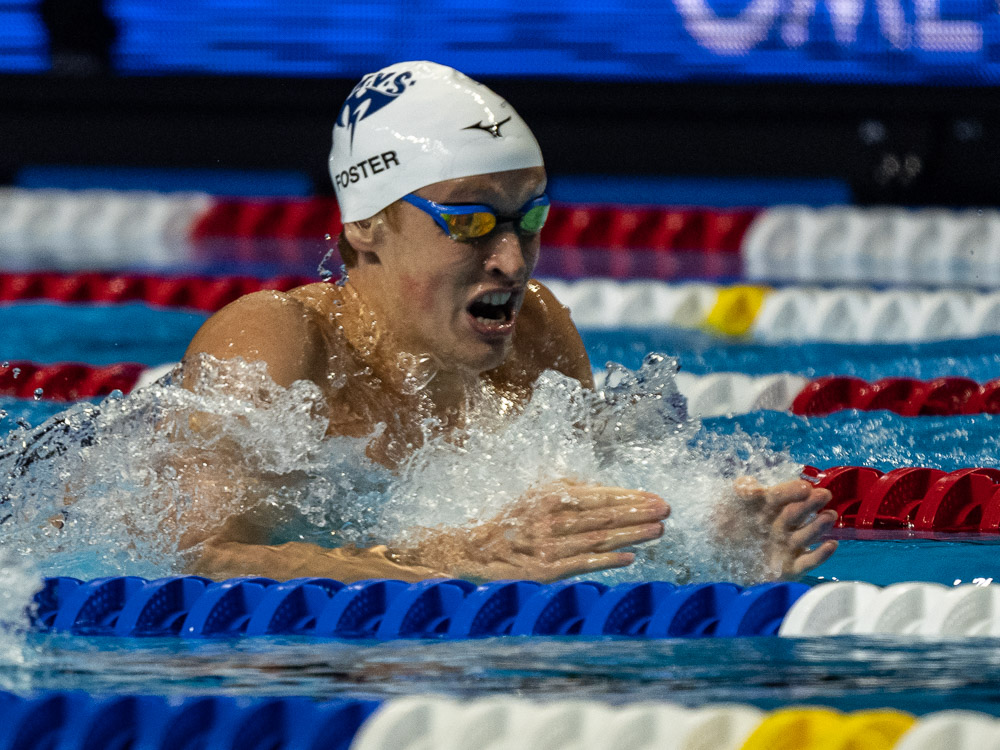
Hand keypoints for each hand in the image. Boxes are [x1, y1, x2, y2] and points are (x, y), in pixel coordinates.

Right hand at [407, 480, 669, 582]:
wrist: (478, 550)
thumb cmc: (515, 519)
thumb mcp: (539, 493)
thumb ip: (571, 488)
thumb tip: (609, 490)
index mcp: (550, 496)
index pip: (599, 496)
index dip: (629, 497)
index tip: (655, 498)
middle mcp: (550, 520)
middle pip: (603, 517)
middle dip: (637, 513)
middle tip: (665, 511)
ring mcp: (549, 547)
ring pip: (598, 539)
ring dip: (631, 535)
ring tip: (657, 530)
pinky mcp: (546, 571)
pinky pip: (583, 564)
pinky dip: (608, 561)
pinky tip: (630, 558)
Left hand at [720, 478, 837, 580]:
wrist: (720, 562)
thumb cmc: (723, 528)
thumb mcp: (722, 506)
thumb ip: (740, 493)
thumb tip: (754, 488)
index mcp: (766, 507)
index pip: (780, 495)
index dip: (791, 491)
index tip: (804, 487)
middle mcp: (780, 524)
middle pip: (797, 512)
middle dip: (811, 503)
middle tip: (824, 495)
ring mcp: (787, 545)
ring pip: (806, 534)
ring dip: (819, 526)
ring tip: (829, 516)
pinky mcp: (791, 567)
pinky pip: (808, 562)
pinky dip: (821, 554)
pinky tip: (831, 545)